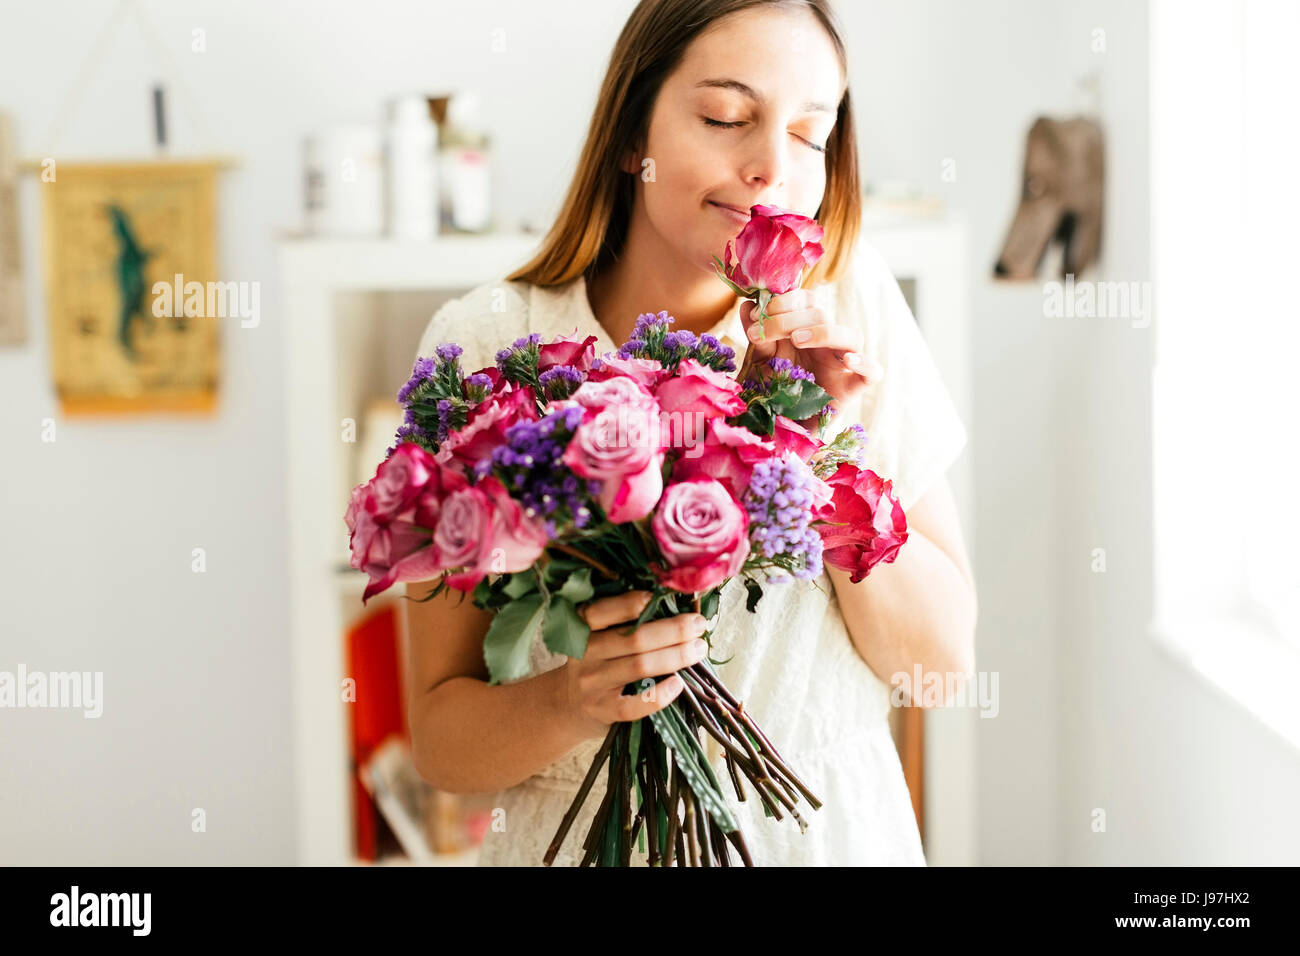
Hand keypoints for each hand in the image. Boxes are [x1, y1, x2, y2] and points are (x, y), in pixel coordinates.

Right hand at [561, 590, 709, 739]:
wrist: (566, 705)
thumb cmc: (595, 662)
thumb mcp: (596, 636)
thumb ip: (621, 622)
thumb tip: (673, 606)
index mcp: (582, 628)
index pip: (603, 611)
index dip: (633, 602)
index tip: (664, 597)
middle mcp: (585, 654)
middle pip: (634, 638)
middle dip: (672, 630)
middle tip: (698, 625)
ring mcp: (593, 684)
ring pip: (639, 667)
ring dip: (675, 656)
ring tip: (699, 650)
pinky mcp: (602, 711)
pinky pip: (634, 705)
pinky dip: (659, 695)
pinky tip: (678, 685)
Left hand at [740, 290, 881, 419]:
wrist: (776, 428)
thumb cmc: (771, 390)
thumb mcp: (759, 360)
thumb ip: (757, 335)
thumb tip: (745, 305)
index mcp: (805, 329)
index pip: (806, 300)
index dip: (784, 301)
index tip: (757, 315)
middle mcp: (826, 343)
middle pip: (822, 315)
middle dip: (788, 319)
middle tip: (761, 333)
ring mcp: (842, 364)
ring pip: (852, 335)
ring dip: (824, 332)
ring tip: (797, 340)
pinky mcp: (851, 389)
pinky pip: (873, 373)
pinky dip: (866, 364)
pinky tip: (849, 361)